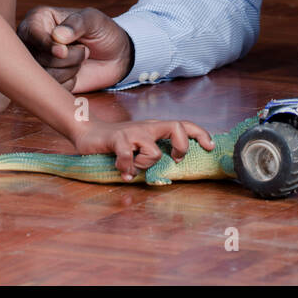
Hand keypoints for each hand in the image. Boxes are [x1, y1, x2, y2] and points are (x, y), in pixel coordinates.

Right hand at [17, 6, 134, 92]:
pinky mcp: (45, 80)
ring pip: (44, 75)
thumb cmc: (102, 31)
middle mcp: (32, 40)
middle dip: (68, 58)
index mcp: (38, 19)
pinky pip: (50, 89)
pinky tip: (75, 72)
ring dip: (70, 70)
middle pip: (38, 58)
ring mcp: (37, 61)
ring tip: (80, 59)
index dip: (47, 45)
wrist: (115, 56)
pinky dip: (68, 83)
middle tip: (84, 49)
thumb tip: (58, 36)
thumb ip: (76, 24)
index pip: (32, 34)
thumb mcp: (94, 20)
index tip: (63, 51)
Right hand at [71, 118, 214, 179]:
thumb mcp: (140, 145)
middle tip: (175, 159)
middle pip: (176, 126)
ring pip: (154, 151)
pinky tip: (123, 173)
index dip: (199, 134)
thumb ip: (155, 151)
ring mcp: (133, 132)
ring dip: (145, 165)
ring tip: (134, 168)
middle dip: (181, 146)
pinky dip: (127, 169)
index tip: (210, 146)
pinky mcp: (117, 139)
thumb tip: (173, 168)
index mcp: (155, 128)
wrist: (88, 132)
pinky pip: (128, 157)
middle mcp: (147, 127)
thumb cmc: (117, 142)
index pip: (183, 125)